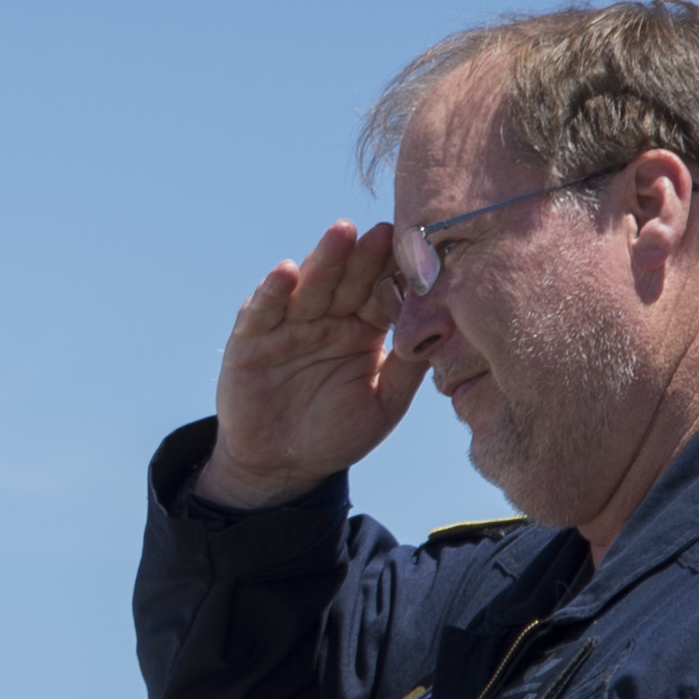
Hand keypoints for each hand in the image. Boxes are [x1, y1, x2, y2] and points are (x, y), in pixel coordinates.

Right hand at [198, 220, 422, 509]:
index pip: (383, 292)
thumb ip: (409, 367)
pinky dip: (273, 292)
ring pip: (311, 286)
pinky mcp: (251, 338)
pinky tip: (287, 272)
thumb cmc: (336, 434)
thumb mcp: (383, 404)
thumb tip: (447, 328)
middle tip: (382, 232)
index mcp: (364, 328)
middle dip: (365, 256)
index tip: (418, 253)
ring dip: (325, 259)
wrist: (281, 466)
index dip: (398, 274)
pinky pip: (263, 311)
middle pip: (349, 280)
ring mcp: (289, 324)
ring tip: (341, 234)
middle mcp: (328, 318)